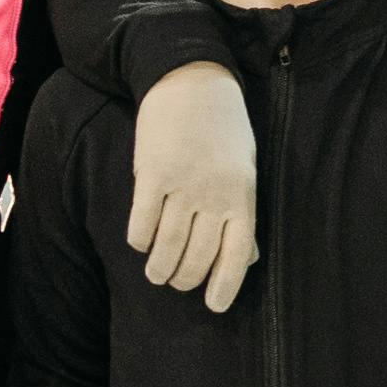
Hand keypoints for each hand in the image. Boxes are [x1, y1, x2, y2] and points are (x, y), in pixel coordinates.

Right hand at [126, 62, 257, 311]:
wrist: (191, 80)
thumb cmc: (223, 128)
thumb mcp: (244, 168)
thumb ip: (242, 212)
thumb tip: (247, 258)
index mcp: (241, 195)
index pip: (236, 255)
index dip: (224, 286)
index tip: (214, 306)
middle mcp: (213, 195)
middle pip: (197, 256)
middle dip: (185, 278)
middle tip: (176, 282)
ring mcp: (181, 185)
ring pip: (167, 246)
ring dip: (160, 268)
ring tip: (156, 273)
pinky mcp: (151, 174)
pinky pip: (142, 222)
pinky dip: (139, 240)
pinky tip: (140, 243)